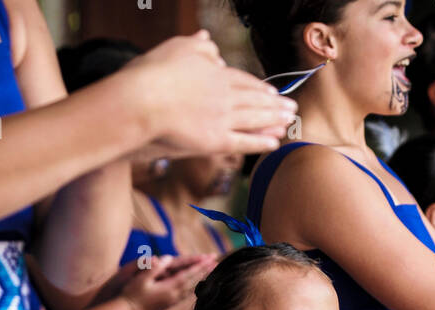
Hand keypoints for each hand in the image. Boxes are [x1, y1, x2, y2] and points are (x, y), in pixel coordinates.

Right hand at [121, 254, 215, 309]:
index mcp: (168, 289)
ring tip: (211, 273)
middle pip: (193, 282)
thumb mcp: (141, 279)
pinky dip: (193, 288)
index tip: (210, 259)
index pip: (188, 275)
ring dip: (201, 280)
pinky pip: (185, 295)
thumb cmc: (132, 294)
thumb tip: (167, 257)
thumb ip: (155, 267)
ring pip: (191, 289)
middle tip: (217, 262)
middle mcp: (173, 297)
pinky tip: (197, 286)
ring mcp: (171, 302)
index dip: (200, 266)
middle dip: (205, 271)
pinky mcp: (167, 305)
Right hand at [123, 32, 297, 157]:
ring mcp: (221, 118)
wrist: (142, 100)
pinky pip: (243, 142)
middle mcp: (223, 95)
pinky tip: (274, 142)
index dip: (259, 87)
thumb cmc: (152, 73)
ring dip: (274, 120)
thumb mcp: (176, 48)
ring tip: (289, 122)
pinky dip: (260, 142)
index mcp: (214, 73)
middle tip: (292, 106)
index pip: (243, 79)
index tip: (272, 91)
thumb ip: (196, 46)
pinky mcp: (214, 140)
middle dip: (275, 103)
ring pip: (255, 119)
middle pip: (255, 99)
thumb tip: (209, 41)